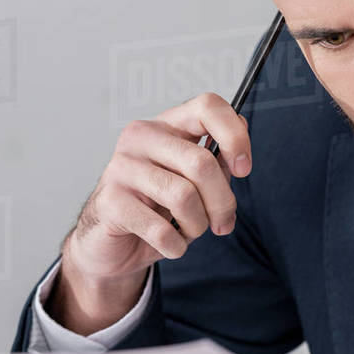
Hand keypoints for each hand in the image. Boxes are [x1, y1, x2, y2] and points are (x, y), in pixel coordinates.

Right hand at [48, 94, 251, 333]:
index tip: (243, 169)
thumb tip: (238, 147)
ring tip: (188, 231)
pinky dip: (176, 245)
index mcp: (166, 126)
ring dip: (197, 225)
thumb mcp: (192, 184)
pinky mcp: (110, 201)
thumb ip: (216, 164)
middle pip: (202, 163)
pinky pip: (161, 229)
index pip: (207, 107)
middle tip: (222, 223)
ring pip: (184, 197)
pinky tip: (171, 245)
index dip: (235, 137)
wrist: (110, 243)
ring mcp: (121, 167)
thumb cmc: (155, 209)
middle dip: (222, 202)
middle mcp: (141, 138)